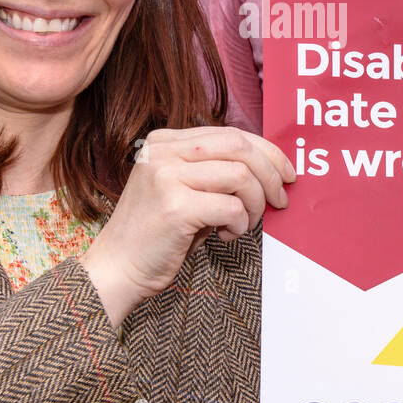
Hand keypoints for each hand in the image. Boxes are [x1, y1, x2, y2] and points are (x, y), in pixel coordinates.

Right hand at [82, 126, 294, 325]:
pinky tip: (226, 235)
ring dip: (255, 204)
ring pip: (241, 176)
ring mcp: (167, 177)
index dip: (267, 152)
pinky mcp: (175, 207)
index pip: (230, 134)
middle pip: (239, 147)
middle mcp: (163, 152)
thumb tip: (270, 168)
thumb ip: (215, 171)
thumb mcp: (183, 188)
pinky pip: (232, 208)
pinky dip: (240, 224)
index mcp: (165, 141)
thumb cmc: (157, 233)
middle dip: (270, 174)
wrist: (117, 268)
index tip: (286, 174)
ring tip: (244, 224)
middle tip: (280, 200)